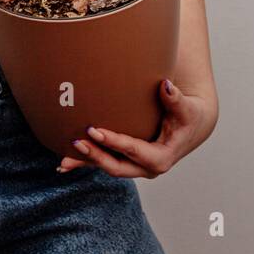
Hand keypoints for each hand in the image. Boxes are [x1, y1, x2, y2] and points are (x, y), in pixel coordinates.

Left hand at [57, 78, 217, 178]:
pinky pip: (104, 162)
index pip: (133, 151)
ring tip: (63, 160)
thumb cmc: (188, 115)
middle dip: (95, 156)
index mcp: (161, 158)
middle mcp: (146, 168)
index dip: (113, 142)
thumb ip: (176, 99)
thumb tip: (166, 85)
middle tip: (76, 141)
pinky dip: (85, 162)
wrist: (190, 126)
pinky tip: (64, 164)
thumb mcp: (186, 108)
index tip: (94, 130)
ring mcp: (134, 167)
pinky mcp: (126, 160)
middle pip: (117, 166)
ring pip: (107, 166)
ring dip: (86, 162)